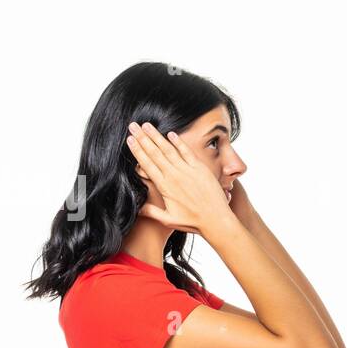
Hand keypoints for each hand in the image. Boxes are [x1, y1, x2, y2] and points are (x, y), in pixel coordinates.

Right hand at [125, 121, 232, 237]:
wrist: (216, 221)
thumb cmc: (193, 222)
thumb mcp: (168, 220)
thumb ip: (151, 212)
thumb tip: (136, 208)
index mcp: (165, 187)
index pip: (147, 164)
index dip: (137, 151)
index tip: (129, 140)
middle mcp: (174, 176)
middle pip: (154, 153)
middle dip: (142, 138)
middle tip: (132, 126)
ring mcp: (188, 171)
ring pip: (168, 149)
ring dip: (156, 136)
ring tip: (146, 125)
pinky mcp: (200, 169)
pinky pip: (187, 152)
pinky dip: (179, 142)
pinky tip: (171, 133)